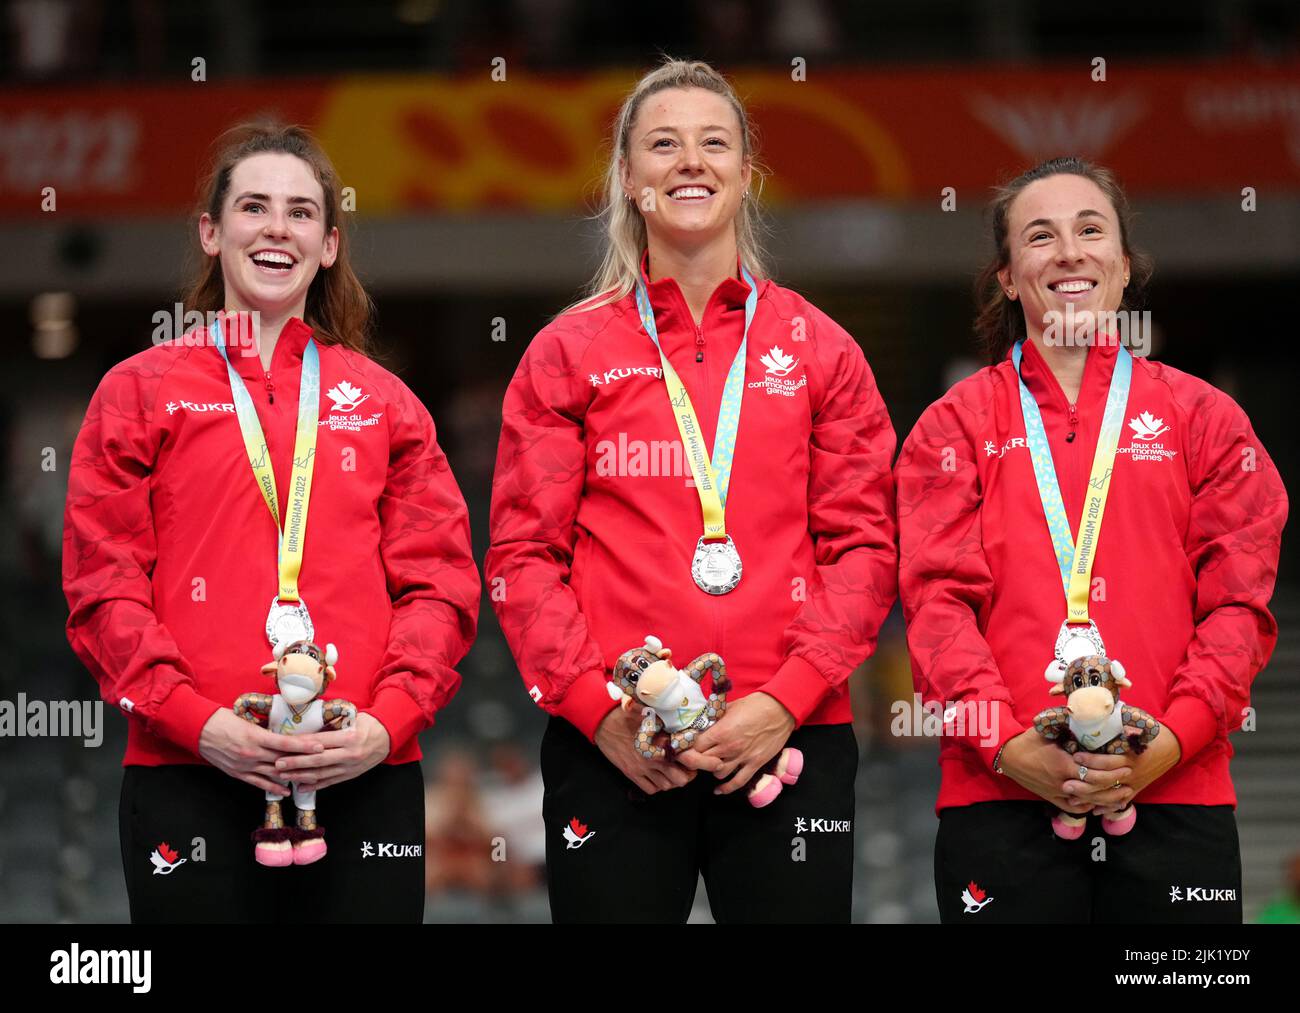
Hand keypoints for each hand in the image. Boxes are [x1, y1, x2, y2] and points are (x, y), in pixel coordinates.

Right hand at [198, 707, 321, 795]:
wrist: (199, 729)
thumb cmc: (223, 719)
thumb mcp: (247, 719)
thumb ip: (265, 728)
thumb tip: (283, 731)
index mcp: (255, 737)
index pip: (285, 743)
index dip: (304, 746)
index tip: (320, 746)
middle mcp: (252, 753)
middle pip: (283, 760)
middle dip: (303, 762)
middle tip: (321, 764)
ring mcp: (245, 765)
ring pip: (273, 773)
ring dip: (292, 776)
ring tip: (310, 778)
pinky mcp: (238, 773)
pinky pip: (258, 783)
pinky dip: (273, 787)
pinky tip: (286, 791)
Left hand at [271, 712, 391, 790]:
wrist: (389, 737)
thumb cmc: (369, 724)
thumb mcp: (352, 718)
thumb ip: (332, 725)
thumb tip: (308, 728)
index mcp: (349, 737)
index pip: (319, 742)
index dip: (299, 744)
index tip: (283, 745)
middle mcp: (349, 754)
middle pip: (317, 761)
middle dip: (295, 763)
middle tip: (277, 764)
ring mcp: (349, 767)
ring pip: (321, 774)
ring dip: (301, 776)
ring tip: (284, 776)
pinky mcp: (350, 775)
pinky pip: (330, 782)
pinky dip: (315, 786)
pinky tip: (301, 787)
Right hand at [594, 706, 695, 794]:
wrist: (603, 723)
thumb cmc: (626, 715)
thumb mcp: (648, 714)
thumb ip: (665, 720)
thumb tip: (680, 718)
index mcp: (659, 744)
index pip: (684, 760)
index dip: (692, 761)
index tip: (693, 758)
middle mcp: (652, 759)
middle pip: (679, 779)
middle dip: (686, 775)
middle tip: (686, 769)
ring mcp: (641, 769)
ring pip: (665, 786)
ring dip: (671, 781)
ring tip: (672, 773)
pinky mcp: (631, 774)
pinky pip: (649, 789)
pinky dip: (656, 786)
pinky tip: (657, 777)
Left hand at [677, 692, 794, 795]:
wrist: (779, 710)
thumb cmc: (755, 705)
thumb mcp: (729, 708)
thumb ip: (714, 720)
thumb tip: (701, 724)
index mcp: (721, 732)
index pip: (696, 747)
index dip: (690, 748)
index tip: (688, 747)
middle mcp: (729, 747)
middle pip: (704, 762)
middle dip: (699, 760)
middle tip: (697, 757)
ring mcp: (742, 758)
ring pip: (718, 774)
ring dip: (713, 770)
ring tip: (712, 765)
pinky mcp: (754, 764)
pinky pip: (737, 782)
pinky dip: (726, 789)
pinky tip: (718, 790)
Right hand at [996, 730, 1120, 814]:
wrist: (1008, 757)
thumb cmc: (1028, 741)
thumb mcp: (1048, 730)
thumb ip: (1068, 725)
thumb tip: (1086, 711)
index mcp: (1062, 763)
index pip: (1094, 768)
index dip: (1112, 766)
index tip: (1125, 761)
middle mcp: (1062, 781)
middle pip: (1095, 786)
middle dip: (1114, 781)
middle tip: (1128, 774)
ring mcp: (1057, 792)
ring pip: (1088, 801)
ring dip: (1108, 798)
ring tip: (1123, 793)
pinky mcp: (1052, 798)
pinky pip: (1075, 807)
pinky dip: (1089, 806)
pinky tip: (1100, 803)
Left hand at [1070, 727, 1180, 814]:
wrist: (1174, 745)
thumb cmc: (1151, 733)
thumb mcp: (1135, 725)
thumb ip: (1116, 723)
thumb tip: (1094, 713)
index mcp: (1130, 756)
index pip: (1108, 762)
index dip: (1091, 761)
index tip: (1075, 757)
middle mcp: (1132, 772)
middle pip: (1106, 782)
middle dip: (1085, 785)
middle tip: (1066, 785)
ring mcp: (1135, 783)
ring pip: (1111, 796)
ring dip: (1091, 799)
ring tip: (1072, 800)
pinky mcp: (1138, 788)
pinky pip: (1122, 801)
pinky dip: (1108, 807)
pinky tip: (1093, 810)